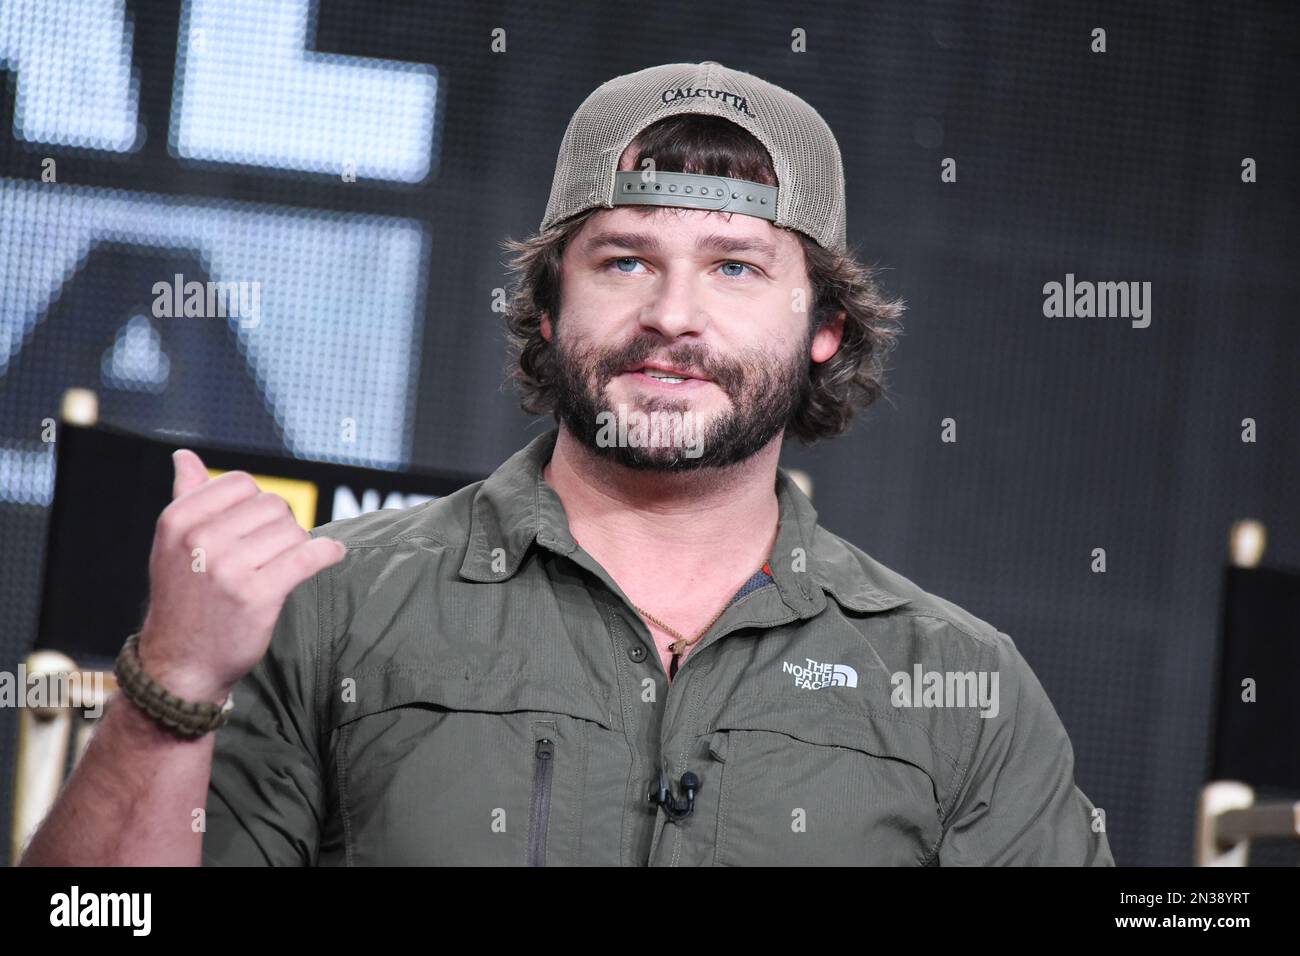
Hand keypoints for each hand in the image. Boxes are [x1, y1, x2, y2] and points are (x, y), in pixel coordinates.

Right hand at [134, 449, 346, 704]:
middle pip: (272, 505)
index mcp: (178, 520)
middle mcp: (200, 540)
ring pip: (292, 530)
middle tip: (270, 553)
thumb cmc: (183, 598)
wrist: (180, 664)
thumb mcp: (172, 544)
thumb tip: (184, 456)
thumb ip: (186, 496)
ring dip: (296, 546)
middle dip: (279, 526)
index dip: (256, 503)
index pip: (241, 484)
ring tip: (281, 566)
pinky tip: (332, 554)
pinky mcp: (258, 595)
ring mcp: (229, 568)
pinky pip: (308, 557)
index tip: (255, 527)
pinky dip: (327, 553)